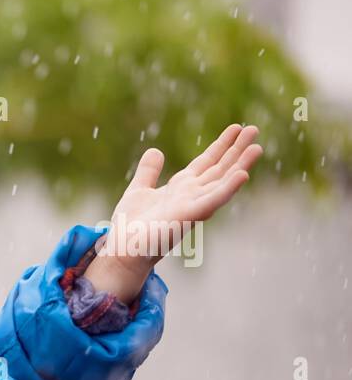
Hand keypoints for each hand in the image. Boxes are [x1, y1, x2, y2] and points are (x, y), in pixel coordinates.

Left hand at [85, 123, 262, 302]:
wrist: (122, 251)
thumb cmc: (130, 227)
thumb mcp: (138, 190)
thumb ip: (148, 172)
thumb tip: (155, 151)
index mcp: (180, 188)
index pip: (206, 162)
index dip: (221, 145)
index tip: (236, 128)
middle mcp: (191, 196)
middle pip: (219, 168)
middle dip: (236, 150)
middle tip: (254, 129)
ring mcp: (192, 206)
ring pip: (221, 182)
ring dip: (240, 165)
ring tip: (257, 147)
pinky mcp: (188, 217)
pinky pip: (212, 200)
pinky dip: (228, 188)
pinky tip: (243, 174)